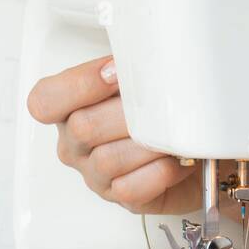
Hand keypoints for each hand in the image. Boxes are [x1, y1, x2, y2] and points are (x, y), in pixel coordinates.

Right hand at [26, 56, 198, 214]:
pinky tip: (177, 161)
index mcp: (73, 110)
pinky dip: (160, 172)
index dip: (79, 84)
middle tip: (160, 105)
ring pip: (109, 159)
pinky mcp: (121, 198)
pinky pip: (131, 188)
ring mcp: (97, 173)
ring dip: (149, 144)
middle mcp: (78, 144)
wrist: (202, 154)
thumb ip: (135, 66)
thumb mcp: (147, 82)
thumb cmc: (167, 117)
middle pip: (82, 127)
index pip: (46, 99)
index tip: (116, 72)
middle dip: (128, 113)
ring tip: (173, 135)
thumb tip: (143, 50)